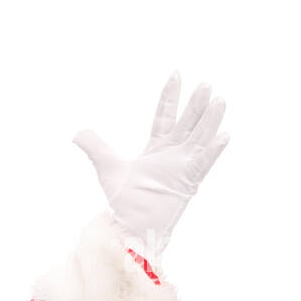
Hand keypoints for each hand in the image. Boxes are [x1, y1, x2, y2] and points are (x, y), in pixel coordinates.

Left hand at [73, 71, 228, 259]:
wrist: (132, 227)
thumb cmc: (125, 202)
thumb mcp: (108, 169)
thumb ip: (96, 149)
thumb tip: (76, 133)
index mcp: (156, 148)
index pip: (164, 115)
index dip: (170, 96)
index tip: (176, 73)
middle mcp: (173, 154)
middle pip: (186, 122)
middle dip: (195, 104)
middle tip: (205, 83)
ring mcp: (183, 167)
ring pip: (200, 138)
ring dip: (210, 120)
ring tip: (220, 100)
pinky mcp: (188, 182)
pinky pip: (204, 163)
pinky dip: (214, 150)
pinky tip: (224, 135)